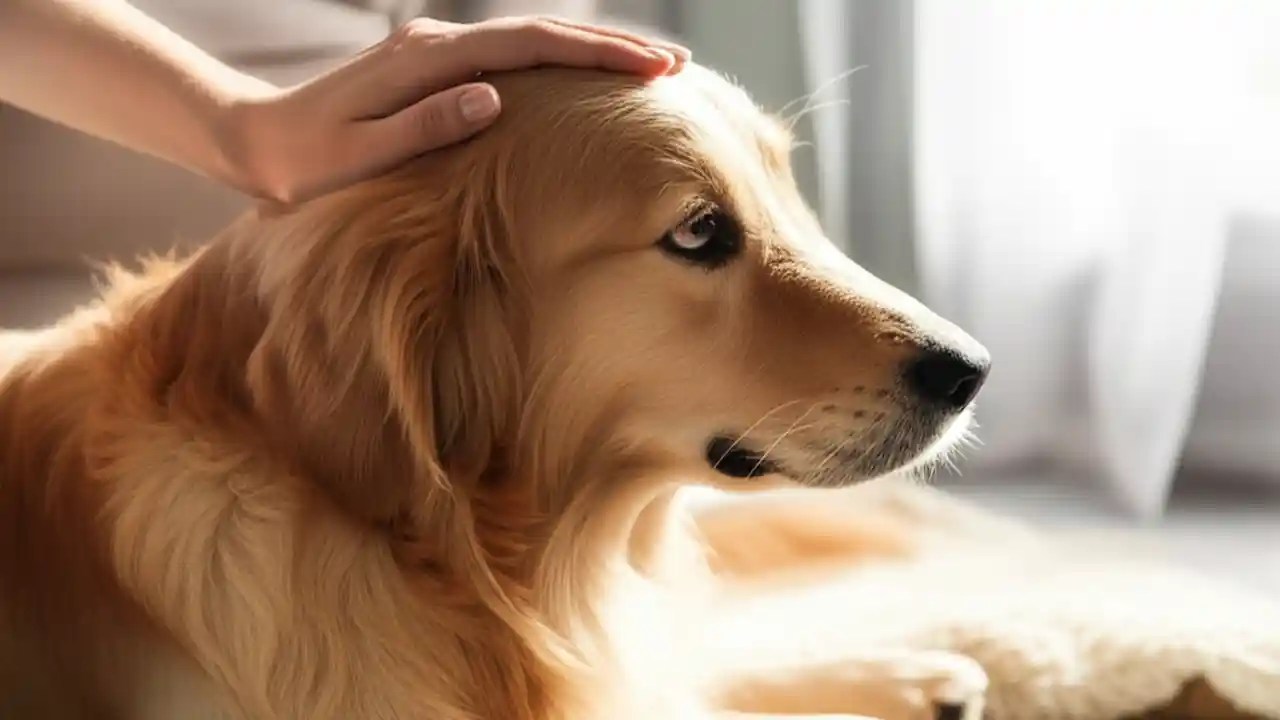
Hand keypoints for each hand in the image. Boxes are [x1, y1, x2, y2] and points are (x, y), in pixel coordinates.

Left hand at [226, 16, 689, 203]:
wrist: (251, 141)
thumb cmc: (303, 162)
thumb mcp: (359, 154)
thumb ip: (425, 125)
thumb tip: (493, 97)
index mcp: (428, 62)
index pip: (530, 48)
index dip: (596, 54)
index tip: (652, 69)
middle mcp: (438, 46)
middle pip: (541, 36)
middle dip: (611, 48)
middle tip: (676, 67)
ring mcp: (437, 55)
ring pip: (529, 46)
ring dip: (589, 55)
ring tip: (648, 72)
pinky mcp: (434, 72)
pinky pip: (510, 63)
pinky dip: (556, 68)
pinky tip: (582, 85)